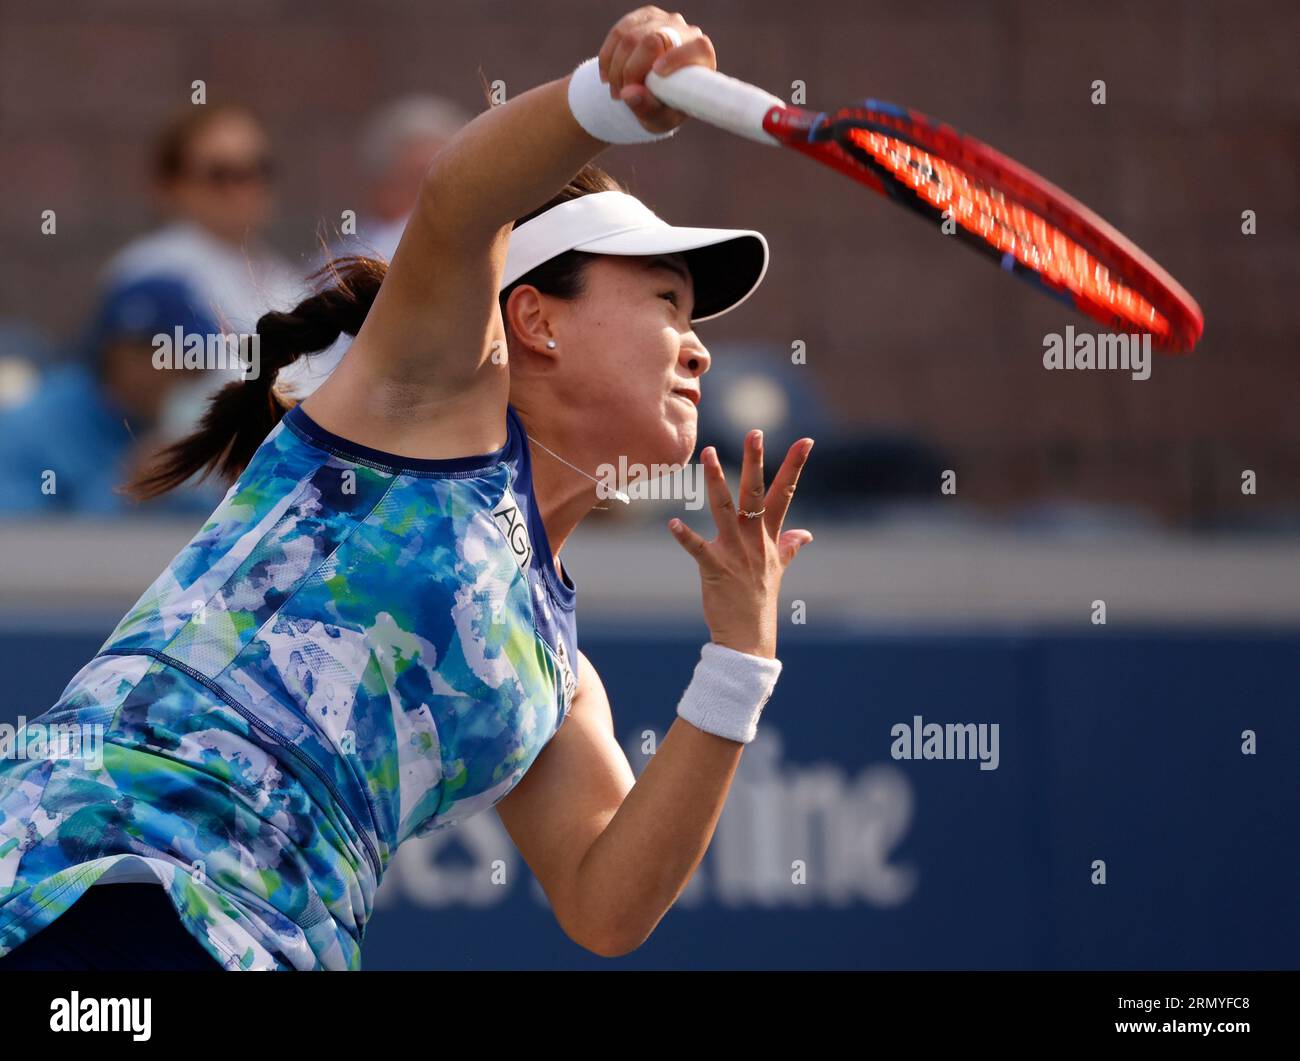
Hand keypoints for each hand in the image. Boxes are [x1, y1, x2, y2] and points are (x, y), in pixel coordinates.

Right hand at [597, 6, 716, 134]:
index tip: (656, 74)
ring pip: (631, 36)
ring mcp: (664, 21)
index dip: (676, 58)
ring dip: (617, 67)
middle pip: (654, 41)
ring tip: (616, 91)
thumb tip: (629, 94)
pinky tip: (607, 76)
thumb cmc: (663, 109)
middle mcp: (686, 33)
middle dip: (631, 70)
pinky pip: (619, 32)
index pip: (697, 48)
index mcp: (701, 59)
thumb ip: (648, 109)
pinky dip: (608, 57)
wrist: (649, 95)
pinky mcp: (643, 18)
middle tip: (621, 95)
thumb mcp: (659, 119)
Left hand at [669, 431, 814, 658]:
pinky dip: (685, 536)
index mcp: (769, 536)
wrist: (750, 635)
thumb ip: (789, 547)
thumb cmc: (760, 600)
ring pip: (725, 509)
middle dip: (755, 462)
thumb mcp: (778, 570)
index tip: (807, 440)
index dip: (795, 466)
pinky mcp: (715, 568)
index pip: (784, 493)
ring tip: (707, 454)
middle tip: (754, 432)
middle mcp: (754, 540)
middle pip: (756, 493)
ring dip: (715, 481)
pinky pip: (698, 549)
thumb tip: (806, 534)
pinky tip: (672, 523)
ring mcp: (735, 553)